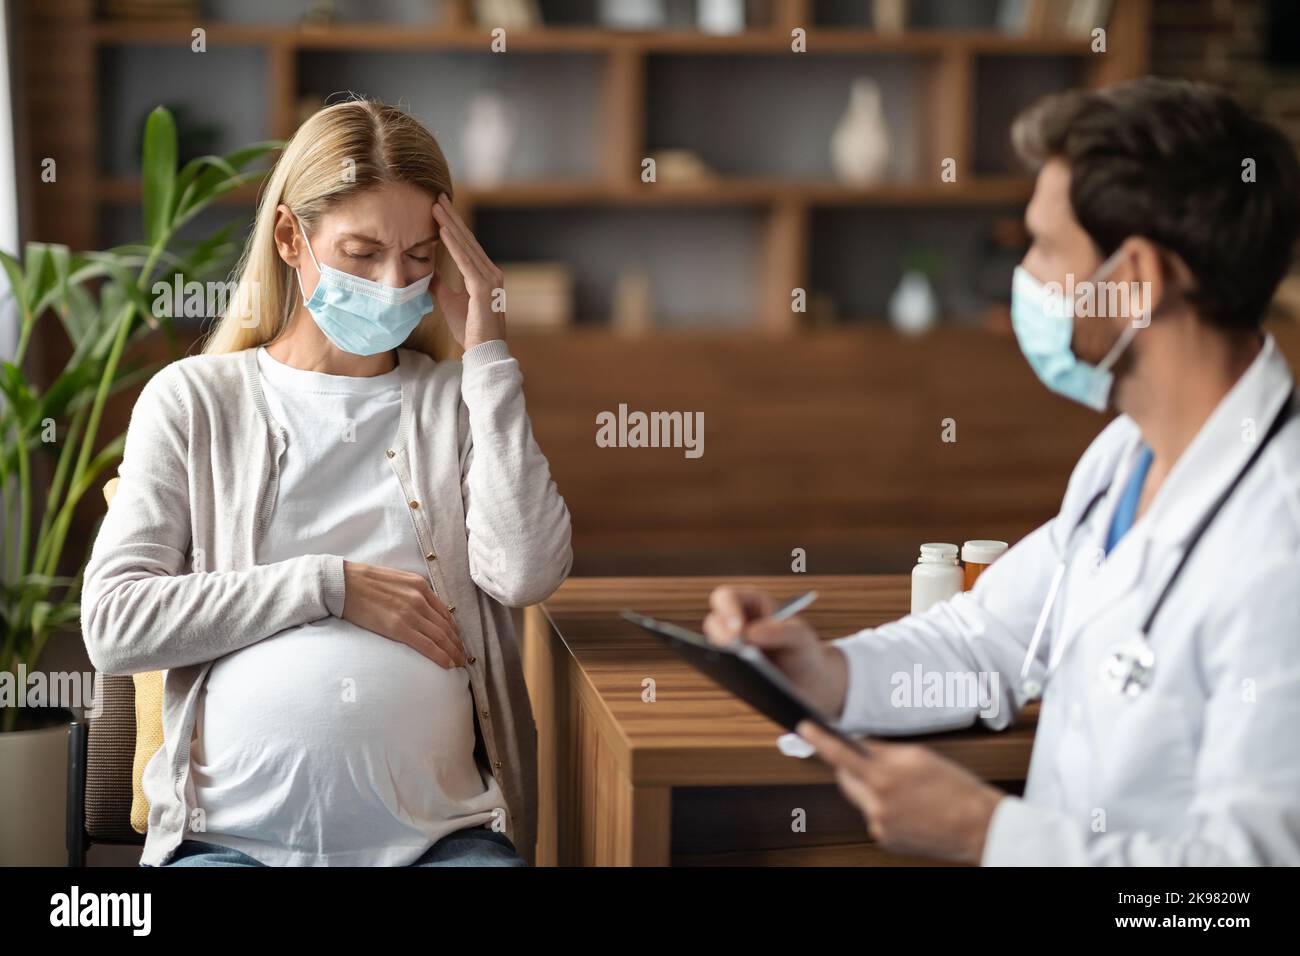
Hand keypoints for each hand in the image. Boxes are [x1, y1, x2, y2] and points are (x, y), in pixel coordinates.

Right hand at [340, 560, 465, 668]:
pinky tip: (448, 664)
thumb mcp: (397, 580)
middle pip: (446, 626)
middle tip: (464, 656)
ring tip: (459, 662)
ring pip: (440, 637)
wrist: (344, 583)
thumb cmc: (365, 582)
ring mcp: (411, 613)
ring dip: (453, 652)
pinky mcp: (399, 627)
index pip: (445, 612)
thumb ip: (412, 592)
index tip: (458, 640)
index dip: (454, 629)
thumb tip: (421, 608)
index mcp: (420, 586)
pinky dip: (440, 656)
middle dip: (457, 643)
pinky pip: (426, 645)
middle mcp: (420, 599)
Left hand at [430, 193, 505, 351]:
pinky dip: (454, 245)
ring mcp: (490, 278)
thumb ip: (441, 285)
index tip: (439, 209)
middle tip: (437, 197)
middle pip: (467, 240)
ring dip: (450, 225)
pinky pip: (466, 261)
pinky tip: (443, 231)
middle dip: (451, 218)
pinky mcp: (483, 287)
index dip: (452, 226)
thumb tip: (429, 272)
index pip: (466, 245)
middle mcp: (491, 272)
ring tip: (436, 208)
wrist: (482, 350)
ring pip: (466, 246)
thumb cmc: (469, 329)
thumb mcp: (450, 302)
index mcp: (484, 275)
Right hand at [702, 586, 847, 715]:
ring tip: (740, 669)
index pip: (727, 598)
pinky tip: (743, 685)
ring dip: (724, 658)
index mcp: (750, 604)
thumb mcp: (801, 636)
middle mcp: (734, 624)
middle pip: (714, 624)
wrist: (807, 682)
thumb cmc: (803, 650)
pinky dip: (728, 677)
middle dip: (722, 637)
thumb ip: (780, 631)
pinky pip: (720, 672)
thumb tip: (748, 635)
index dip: (727, 610)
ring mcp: (730, 648)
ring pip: (713, 650)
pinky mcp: (729, 670)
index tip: (737, 630)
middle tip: (735, 650)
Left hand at [796, 720, 1005, 864]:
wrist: (978, 826)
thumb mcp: (918, 756)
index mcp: (883, 778)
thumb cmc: (954, 788)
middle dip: (852, 767)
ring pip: (860, 798)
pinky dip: (882, 806)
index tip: (805, 728)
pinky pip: (873, 815)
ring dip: (870, 787)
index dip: (818, 740)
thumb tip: (859, 743)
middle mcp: (876, 804)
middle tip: (875, 761)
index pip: (839, 754)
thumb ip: (883, 750)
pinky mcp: (884, 840)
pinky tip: (907, 805)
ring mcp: (879, 826)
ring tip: (904, 787)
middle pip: (845, 778)